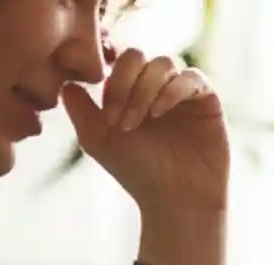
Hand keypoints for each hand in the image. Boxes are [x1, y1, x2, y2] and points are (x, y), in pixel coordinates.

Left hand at [61, 47, 230, 264]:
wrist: (175, 199)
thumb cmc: (137, 171)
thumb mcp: (97, 139)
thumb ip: (79, 108)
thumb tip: (66, 81)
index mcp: (134, 91)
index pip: (118, 60)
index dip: (108, 79)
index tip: (106, 115)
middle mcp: (159, 87)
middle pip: (138, 56)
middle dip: (123, 84)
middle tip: (119, 120)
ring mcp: (184, 92)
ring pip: (163, 63)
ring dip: (144, 89)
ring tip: (138, 121)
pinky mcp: (208, 100)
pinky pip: (191, 77)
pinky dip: (171, 90)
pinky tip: (159, 113)